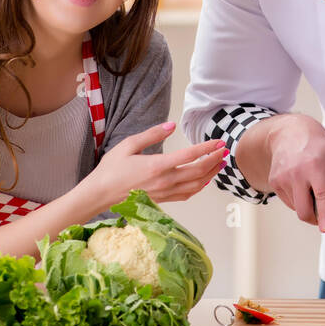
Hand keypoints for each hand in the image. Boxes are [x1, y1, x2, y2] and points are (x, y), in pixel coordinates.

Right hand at [83, 122, 226, 208]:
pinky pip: (186, 194)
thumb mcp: (128, 145)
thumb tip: (171, 125)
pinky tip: (204, 180)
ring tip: (220, 164)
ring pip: (196, 185)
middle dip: (214, 160)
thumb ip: (152, 134)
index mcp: (157, 166)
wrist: (100, 194)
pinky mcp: (162, 199)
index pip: (190, 155)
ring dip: (211, 174)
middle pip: (198, 171)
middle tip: (224, 150)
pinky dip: (199, 187)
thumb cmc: (111, 169)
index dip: (207, 147)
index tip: (218, 141)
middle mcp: (164, 181)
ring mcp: (164, 192)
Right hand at [265, 114, 324, 231]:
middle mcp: (296, 173)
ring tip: (310, 184)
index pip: (322, 196)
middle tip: (322, 211)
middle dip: (315, 218)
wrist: (289, 132)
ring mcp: (283, 178)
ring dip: (307, 204)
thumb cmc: (317, 145)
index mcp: (315, 166)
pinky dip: (298, 198)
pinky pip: (289, 202)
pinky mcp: (274, 182)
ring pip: (297, 208)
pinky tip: (301, 183)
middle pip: (304, 210)